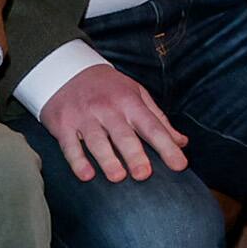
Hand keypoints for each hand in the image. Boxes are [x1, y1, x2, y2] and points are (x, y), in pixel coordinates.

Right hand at [36, 62, 189, 184]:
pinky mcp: (64, 125)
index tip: (180, 165)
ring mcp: (85, 117)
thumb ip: (159, 120)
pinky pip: (70, 145)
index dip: (167, 146)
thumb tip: (182, 142)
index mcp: (130, 103)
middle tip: (144, 175)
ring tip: (117, 177)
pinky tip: (86, 175)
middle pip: (124, 135)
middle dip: (134, 154)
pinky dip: (77, 161)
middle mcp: (108, 110)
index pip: (152, 127)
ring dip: (107, 159)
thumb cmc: (110, 88)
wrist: (68, 70)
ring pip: (97, 141)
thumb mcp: (136, 95)